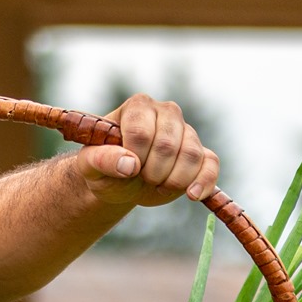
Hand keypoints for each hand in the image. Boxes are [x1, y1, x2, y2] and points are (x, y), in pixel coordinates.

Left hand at [77, 93, 218, 208]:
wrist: (120, 182)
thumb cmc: (103, 168)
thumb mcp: (90, 165)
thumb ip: (101, 160)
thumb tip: (129, 164)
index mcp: (138, 107)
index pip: (142, 131)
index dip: (135, 157)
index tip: (126, 169)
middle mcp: (166, 112)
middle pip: (168, 144)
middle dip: (152, 172)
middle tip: (140, 179)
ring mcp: (186, 131)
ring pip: (192, 154)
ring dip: (173, 180)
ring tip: (156, 185)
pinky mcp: (201, 153)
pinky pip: (211, 164)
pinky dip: (204, 182)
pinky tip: (192, 195)